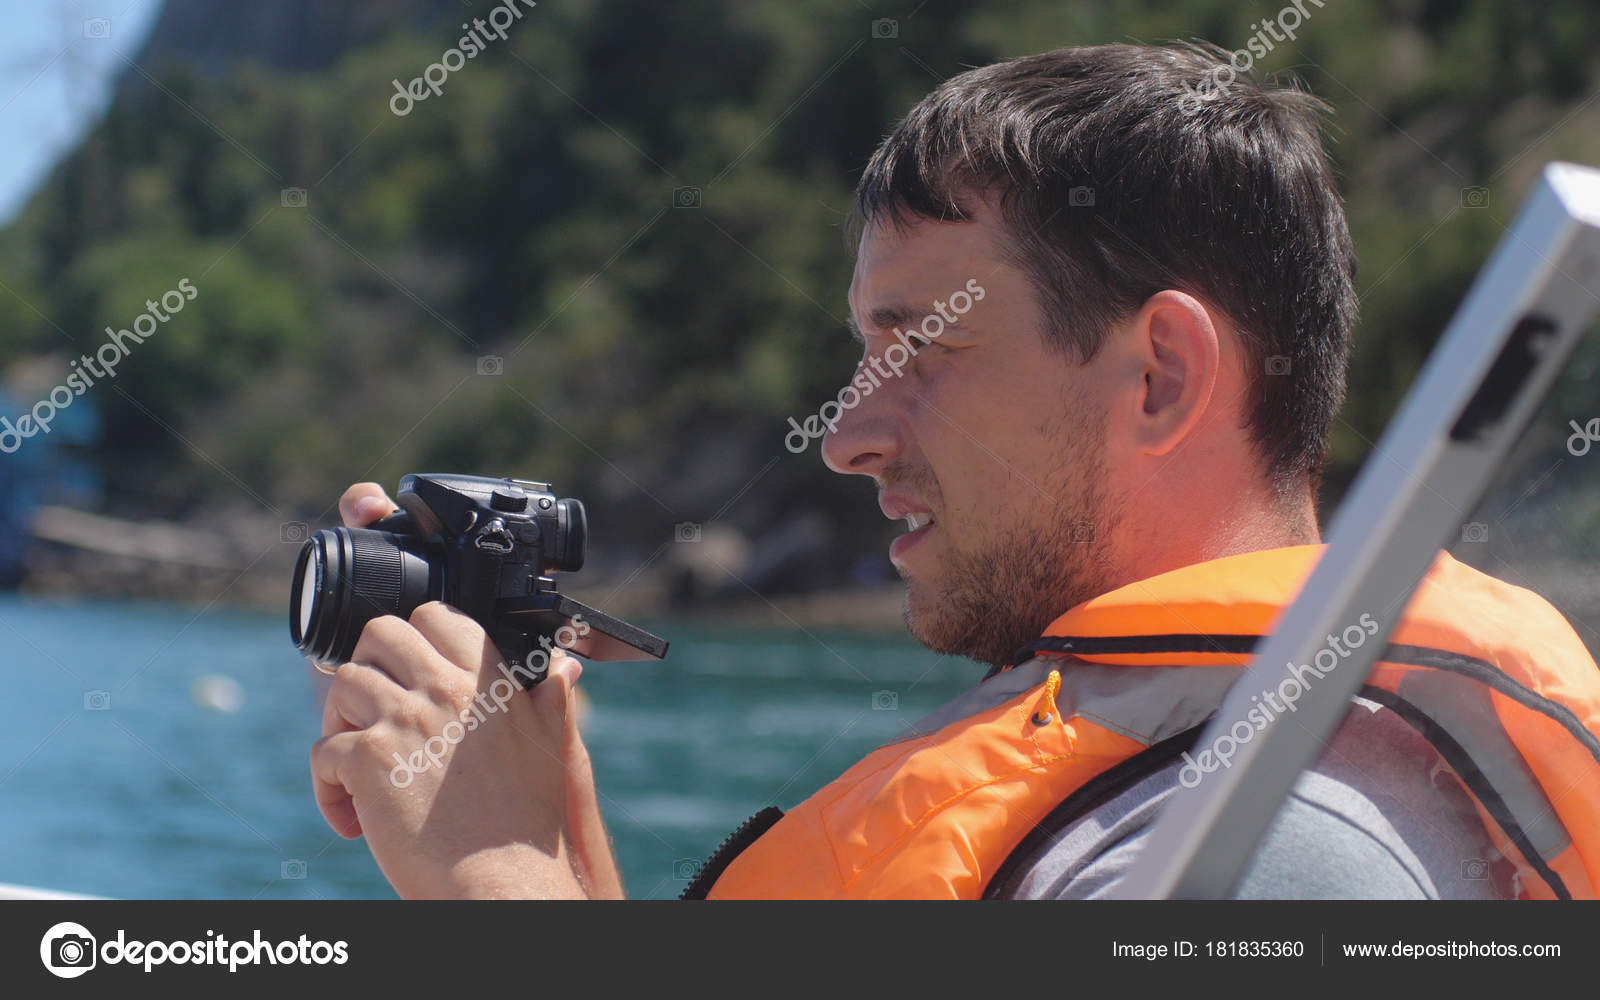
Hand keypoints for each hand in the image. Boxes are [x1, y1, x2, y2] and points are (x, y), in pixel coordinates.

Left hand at [307, 483, 622, 898]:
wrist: (506, 882)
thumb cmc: (530, 824)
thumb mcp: (553, 746)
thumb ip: (552, 698)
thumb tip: (564, 665)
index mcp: (489, 681)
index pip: (437, 616)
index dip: (414, 640)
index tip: (411, 677)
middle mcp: (447, 691)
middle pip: (380, 633)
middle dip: (368, 668)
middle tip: (374, 712)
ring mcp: (406, 722)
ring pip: (342, 683)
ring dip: (340, 722)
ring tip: (357, 764)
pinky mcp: (369, 763)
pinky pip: (323, 750)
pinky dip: (327, 785)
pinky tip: (353, 817)